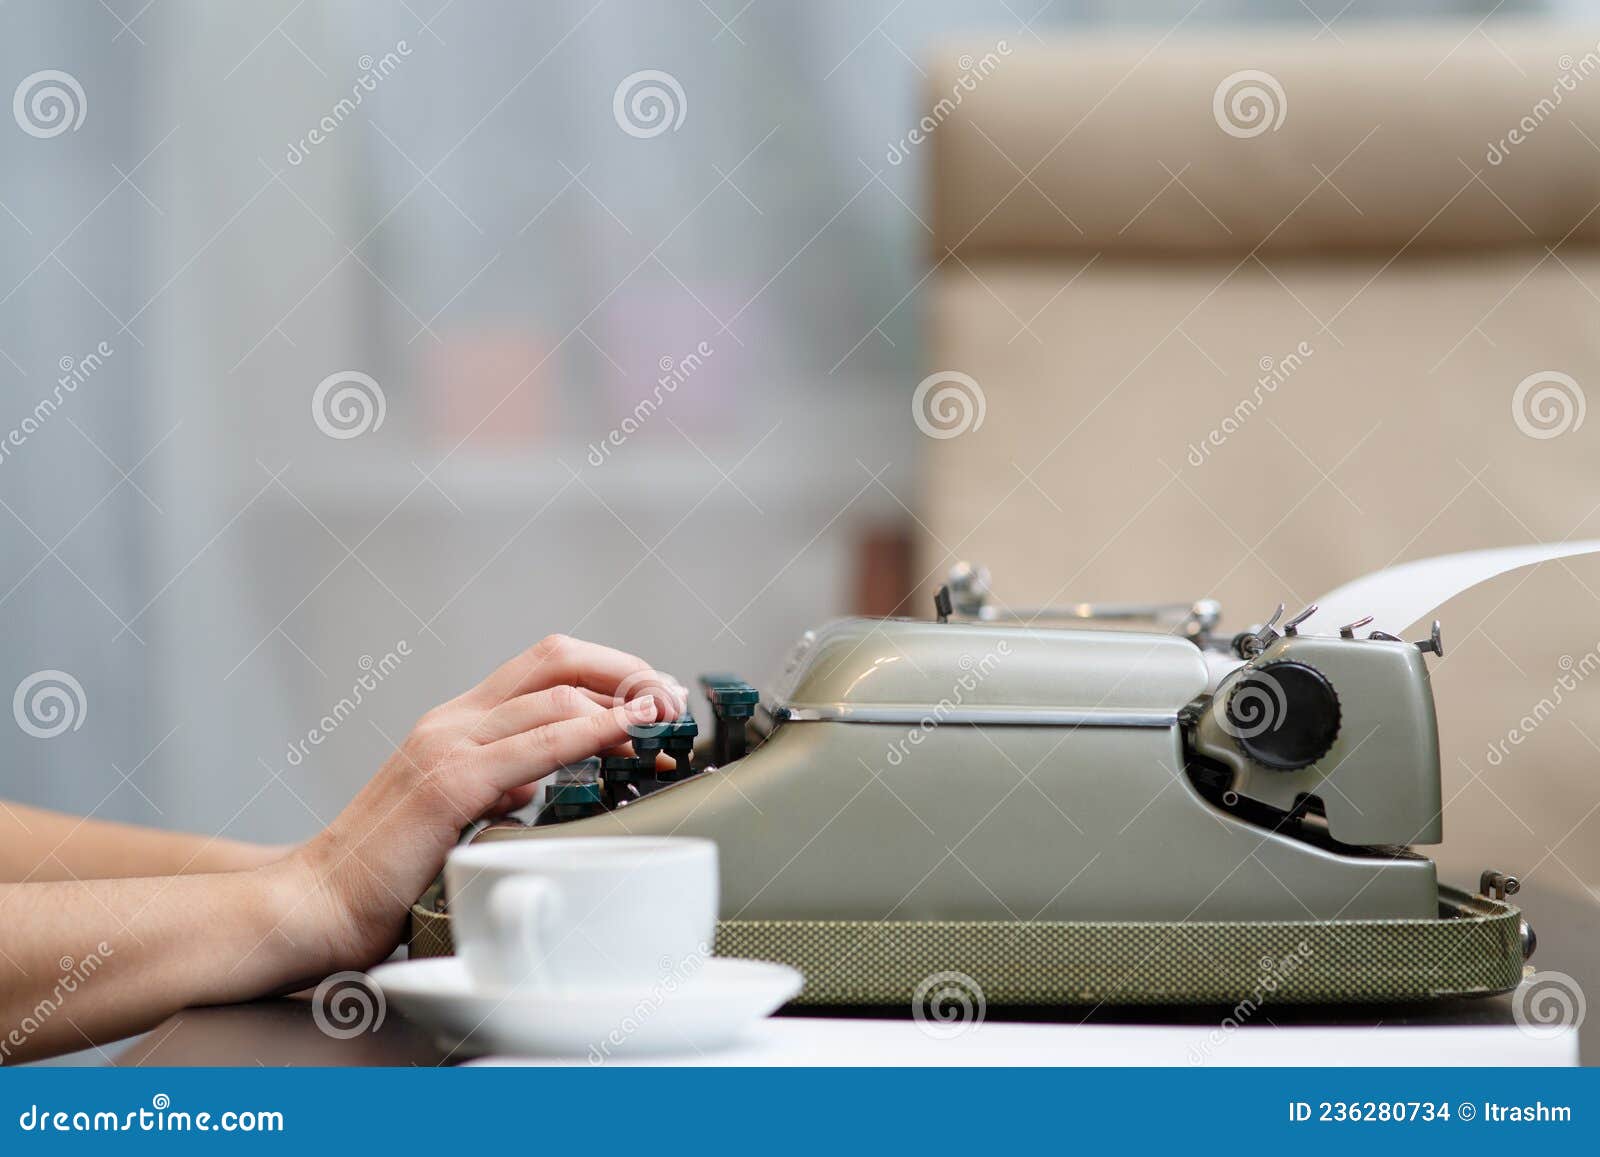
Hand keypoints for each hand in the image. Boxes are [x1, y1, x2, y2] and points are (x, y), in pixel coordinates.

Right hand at [269, 635, 684, 977]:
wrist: (315, 904)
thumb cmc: (383, 872)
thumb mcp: (451, 814)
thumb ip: (493, 786)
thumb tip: (537, 781)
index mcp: (456, 724)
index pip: (546, 667)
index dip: (609, 672)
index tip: (652, 702)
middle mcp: (453, 721)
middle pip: (557, 657)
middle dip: (628, 670)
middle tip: (670, 703)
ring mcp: (447, 745)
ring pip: (555, 693)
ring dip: (624, 703)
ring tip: (663, 725)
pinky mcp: (448, 784)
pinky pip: (536, 743)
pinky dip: (593, 731)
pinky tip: (627, 737)